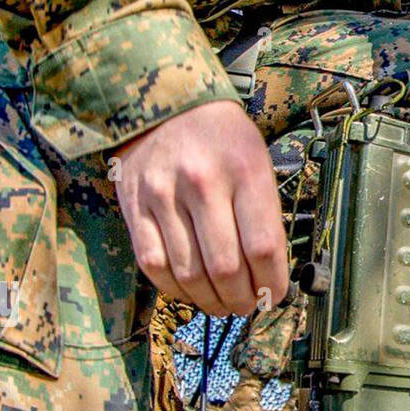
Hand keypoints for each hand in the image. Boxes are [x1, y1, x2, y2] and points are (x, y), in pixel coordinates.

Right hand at [112, 100, 288, 317]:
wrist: (167, 104)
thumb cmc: (223, 137)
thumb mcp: (258, 159)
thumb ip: (264, 212)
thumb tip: (270, 270)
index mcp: (244, 170)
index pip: (263, 245)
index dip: (271, 282)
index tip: (275, 294)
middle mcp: (203, 184)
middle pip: (225, 267)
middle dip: (242, 299)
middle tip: (248, 305)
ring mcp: (164, 197)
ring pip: (189, 274)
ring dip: (211, 301)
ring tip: (223, 304)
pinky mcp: (135, 208)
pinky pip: (154, 265)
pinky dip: (176, 290)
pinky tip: (192, 292)